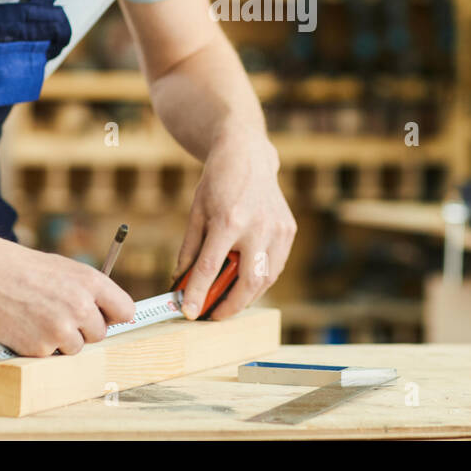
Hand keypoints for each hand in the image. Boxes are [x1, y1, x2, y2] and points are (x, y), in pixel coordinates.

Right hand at [0, 234, 133, 355]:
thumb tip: (109, 314)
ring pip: (76, 348)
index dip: (114, 317)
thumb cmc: (22, 269)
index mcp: (91, 282)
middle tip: (59, 316)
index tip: (105, 319)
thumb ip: (88, 291)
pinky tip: (24, 326)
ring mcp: (62, 329)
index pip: (126, 310)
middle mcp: (81, 306)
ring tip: (38, 318)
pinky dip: (39, 346)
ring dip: (61, 340)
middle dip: (83, 330)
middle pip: (100, 334)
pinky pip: (51, 355)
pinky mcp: (41, 348)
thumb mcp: (64, 269)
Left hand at [175, 130, 295, 321]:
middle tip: (215, 315)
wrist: (248, 155)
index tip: (190, 313)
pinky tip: (247, 282)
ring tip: (230, 302)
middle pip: (248, 282)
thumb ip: (189, 250)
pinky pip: (276, 265)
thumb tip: (181, 282)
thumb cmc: (218, 183)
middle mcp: (257, 227)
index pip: (211, 268)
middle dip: (231, 306)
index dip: (199, 294)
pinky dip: (261, 279)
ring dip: (248, 297)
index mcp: (228, 220)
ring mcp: (277, 229)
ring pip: (266, 279)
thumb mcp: (196, 213)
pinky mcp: (289, 230)